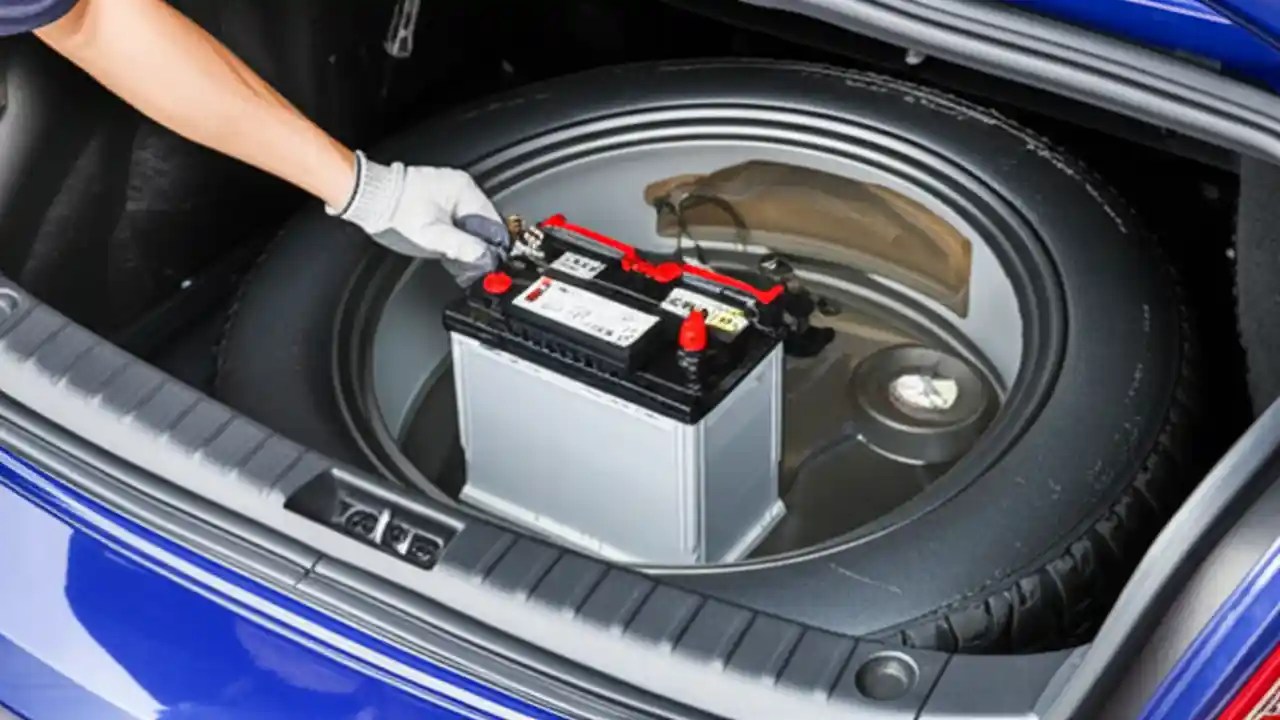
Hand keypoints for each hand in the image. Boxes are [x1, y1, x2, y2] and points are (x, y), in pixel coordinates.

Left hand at [329, 151, 508, 285]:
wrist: (369, 200)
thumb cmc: (395, 212)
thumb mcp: (433, 236)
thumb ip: (463, 247)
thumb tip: (484, 256)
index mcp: (464, 189)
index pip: (492, 220)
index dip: (493, 243)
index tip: (491, 260)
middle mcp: (459, 185)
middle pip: (482, 221)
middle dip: (479, 242)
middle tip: (475, 262)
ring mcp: (447, 189)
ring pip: (469, 220)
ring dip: (466, 238)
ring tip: (460, 256)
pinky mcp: (436, 196)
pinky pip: (455, 216)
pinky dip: (455, 231)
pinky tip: (448, 245)